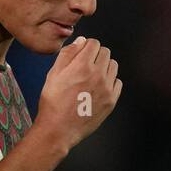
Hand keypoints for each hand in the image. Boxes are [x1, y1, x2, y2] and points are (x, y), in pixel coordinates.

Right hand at [35, 36, 121, 152]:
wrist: (59, 129)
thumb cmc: (53, 103)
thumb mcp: (53, 75)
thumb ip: (67, 54)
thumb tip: (80, 41)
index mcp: (82, 65)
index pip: (94, 43)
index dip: (86, 46)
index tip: (82, 53)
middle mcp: (98, 75)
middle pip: (105, 52)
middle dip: (96, 55)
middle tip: (85, 65)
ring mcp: (107, 88)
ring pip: (113, 66)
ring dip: (104, 66)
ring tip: (92, 76)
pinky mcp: (111, 100)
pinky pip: (118, 82)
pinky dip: (110, 81)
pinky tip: (98, 88)